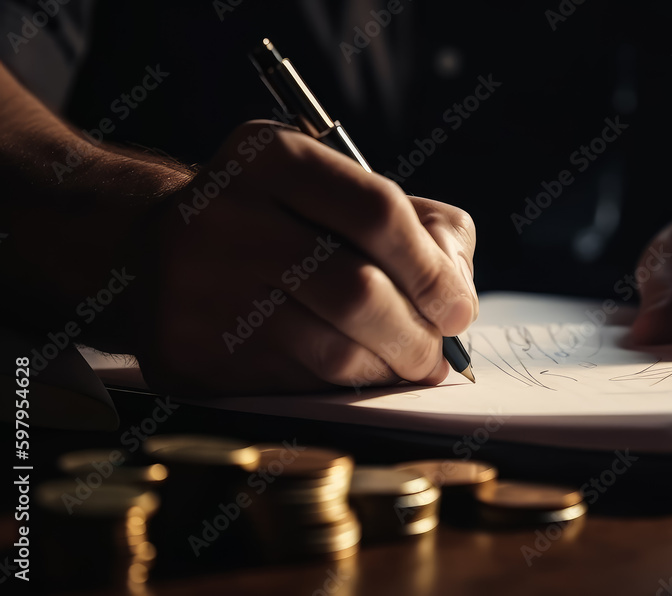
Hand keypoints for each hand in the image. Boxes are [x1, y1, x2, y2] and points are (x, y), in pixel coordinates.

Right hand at [132, 121, 476, 393]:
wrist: (150, 256)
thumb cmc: (276, 222)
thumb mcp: (334, 189)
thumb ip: (417, 224)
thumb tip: (457, 297)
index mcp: (269, 158)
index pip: (378, 211)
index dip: (433, 270)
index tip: (458, 308)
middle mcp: (225, 216)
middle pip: (359, 292)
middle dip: (417, 334)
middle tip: (437, 352)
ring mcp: (198, 289)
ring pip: (332, 352)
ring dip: (387, 369)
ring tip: (405, 365)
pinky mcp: (189, 355)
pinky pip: (298, 385)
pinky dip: (343, 388)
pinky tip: (353, 373)